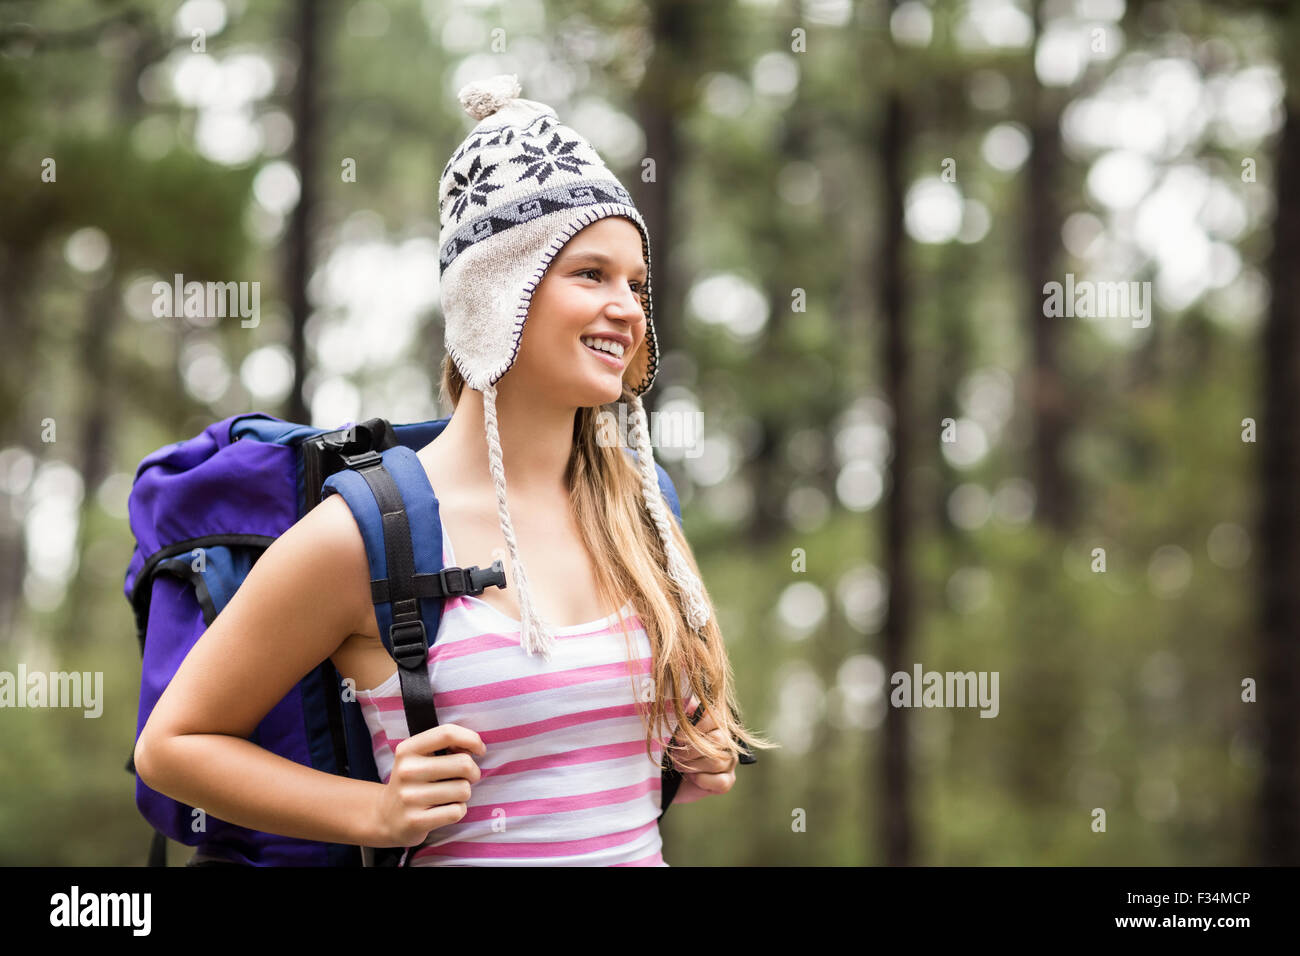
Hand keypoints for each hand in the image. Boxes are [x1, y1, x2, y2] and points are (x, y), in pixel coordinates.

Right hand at [371, 723, 484, 847]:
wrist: (386, 817)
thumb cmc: (414, 782)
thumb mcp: (420, 757)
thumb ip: (446, 746)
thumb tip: (474, 747)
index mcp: (408, 749)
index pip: (447, 733)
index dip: (472, 739)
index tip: (479, 750)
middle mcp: (407, 771)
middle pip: (463, 764)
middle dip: (473, 772)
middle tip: (465, 778)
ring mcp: (410, 797)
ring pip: (464, 790)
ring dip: (464, 793)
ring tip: (449, 795)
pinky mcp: (416, 821)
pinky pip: (457, 811)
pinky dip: (458, 810)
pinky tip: (444, 810)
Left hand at [666, 697, 737, 804]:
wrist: (666, 778)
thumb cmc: (671, 749)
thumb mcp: (672, 729)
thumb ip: (682, 713)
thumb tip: (690, 704)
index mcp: (714, 722)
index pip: (715, 717)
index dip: (695, 727)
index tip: (677, 737)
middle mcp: (726, 739)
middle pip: (719, 740)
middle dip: (691, 749)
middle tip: (674, 754)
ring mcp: (729, 760)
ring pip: (719, 761)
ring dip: (693, 765)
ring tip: (678, 765)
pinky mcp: (728, 780)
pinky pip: (721, 781)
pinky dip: (703, 780)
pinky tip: (692, 777)